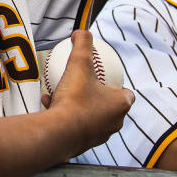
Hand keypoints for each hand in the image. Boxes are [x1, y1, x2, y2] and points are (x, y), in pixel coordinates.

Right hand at [42, 30, 133, 156]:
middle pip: (109, 106)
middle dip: (98, 96)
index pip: (127, 94)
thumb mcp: (79, 64)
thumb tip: (81, 32)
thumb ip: (83, 45)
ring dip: (79, 105)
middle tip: (84, 84)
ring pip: (90, 115)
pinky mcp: (82, 145)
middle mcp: (114, 123)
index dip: (117, 85)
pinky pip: (75, 125)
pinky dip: (65, 114)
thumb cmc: (75, 98)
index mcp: (120, 105)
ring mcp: (99, 136)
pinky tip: (49, 102)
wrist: (59, 132)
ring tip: (63, 93)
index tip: (104, 77)